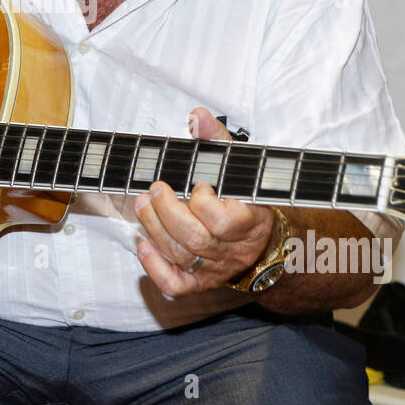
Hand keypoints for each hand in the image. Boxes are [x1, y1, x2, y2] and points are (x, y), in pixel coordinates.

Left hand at [134, 107, 274, 295]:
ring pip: (181, 256)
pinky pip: (176, 286)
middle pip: (194, 239)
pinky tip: (143, 245)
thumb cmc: (244, 198)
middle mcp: (232, 250)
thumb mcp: (237, 166)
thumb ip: (218, 140)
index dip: (204, 202)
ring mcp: (214, 269)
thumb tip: (197, 117)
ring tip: (143, 204)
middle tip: (156, 189)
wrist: (261, 241)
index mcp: (249, 222)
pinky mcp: (198, 283)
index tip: (198, 184)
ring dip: (154, 229)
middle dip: (168, 212)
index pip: (223, 222)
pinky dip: (155, 268)